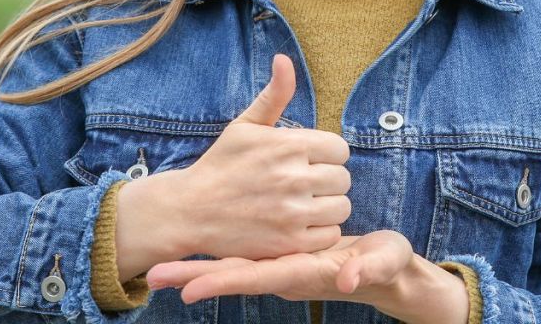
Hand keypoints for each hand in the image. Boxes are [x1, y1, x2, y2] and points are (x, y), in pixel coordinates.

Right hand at [120, 54, 351, 269]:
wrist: (189, 211)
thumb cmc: (221, 165)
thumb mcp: (245, 126)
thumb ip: (273, 94)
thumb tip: (284, 58)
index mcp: (286, 145)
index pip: (339, 149)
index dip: (326, 155)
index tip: (308, 161)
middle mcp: (292, 177)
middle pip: (343, 178)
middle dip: (327, 180)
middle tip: (304, 185)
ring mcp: (292, 213)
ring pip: (342, 207)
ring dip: (327, 207)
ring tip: (305, 205)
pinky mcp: (290, 243)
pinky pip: (330, 235)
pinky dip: (320, 231)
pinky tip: (300, 225)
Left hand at [146, 231, 414, 304]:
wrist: (386, 270)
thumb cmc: (387, 266)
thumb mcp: (383, 264)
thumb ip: (366, 270)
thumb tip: (347, 278)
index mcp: (304, 272)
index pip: (257, 277)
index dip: (223, 281)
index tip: (189, 290)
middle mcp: (284, 272)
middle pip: (233, 275)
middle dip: (194, 276)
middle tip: (153, 277)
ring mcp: (280, 265)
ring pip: (233, 266)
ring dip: (197, 268)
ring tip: (157, 271)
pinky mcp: (280, 255)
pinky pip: (244, 257)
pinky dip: (217, 257)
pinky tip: (194, 250)